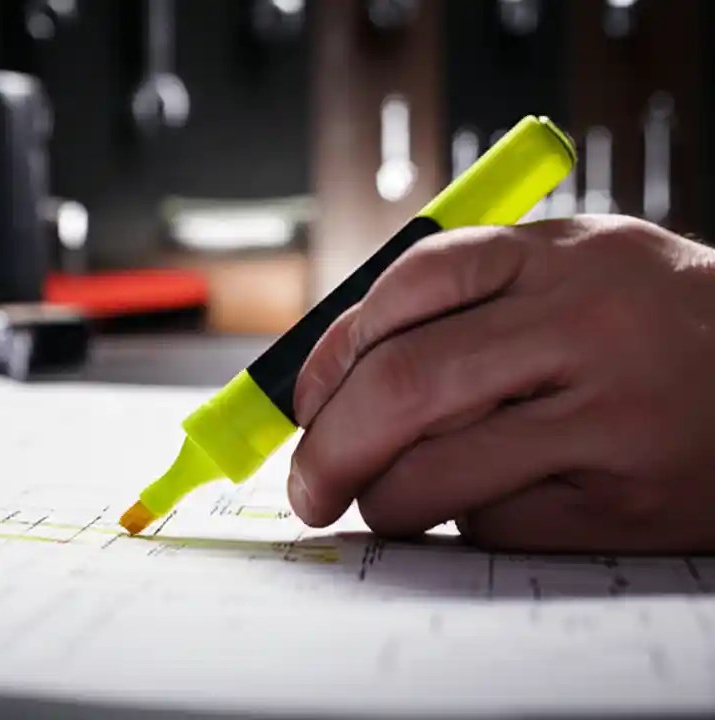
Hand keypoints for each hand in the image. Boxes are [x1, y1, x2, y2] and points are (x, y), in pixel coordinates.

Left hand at [288, 215, 714, 552]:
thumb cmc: (650, 328)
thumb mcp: (572, 272)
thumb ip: (467, 302)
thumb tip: (330, 378)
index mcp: (560, 256)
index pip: (409, 286)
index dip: (334, 351)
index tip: (307, 400)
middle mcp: (585, 327)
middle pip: (405, 385)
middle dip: (329, 447)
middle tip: (308, 485)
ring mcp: (611, 420)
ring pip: (434, 473)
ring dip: (384, 497)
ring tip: (389, 497)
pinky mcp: (625, 506)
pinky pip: (494, 524)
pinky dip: (469, 520)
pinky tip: (506, 498)